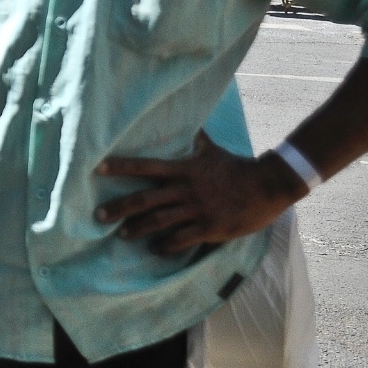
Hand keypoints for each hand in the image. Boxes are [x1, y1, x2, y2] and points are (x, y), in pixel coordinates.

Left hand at [95, 131, 303, 254]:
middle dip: (119, 208)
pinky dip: (165, 245)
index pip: (146, 166)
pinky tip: (155, 248)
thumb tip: (185, 119)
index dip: (121, 167)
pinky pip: (181, 239)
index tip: (98, 168)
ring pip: (159, 222)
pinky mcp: (210, 228)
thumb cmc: (236, 166)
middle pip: (145, 200)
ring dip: (138, 229)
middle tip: (98, 216)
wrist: (269, 186)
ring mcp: (197, 210)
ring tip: (122, 234)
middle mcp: (186, 190)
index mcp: (184, 170)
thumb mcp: (212, 150)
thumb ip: (194, 138)